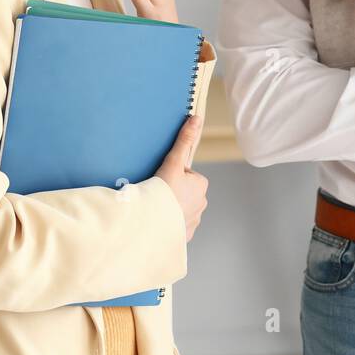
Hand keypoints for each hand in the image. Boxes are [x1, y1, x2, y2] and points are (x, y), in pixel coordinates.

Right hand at [154, 114, 207, 241]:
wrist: (152, 222)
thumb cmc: (163, 191)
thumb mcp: (173, 161)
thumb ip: (184, 140)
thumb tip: (196, 119)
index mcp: (201, 185)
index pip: (186, 174)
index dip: (171, 173)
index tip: (161, 178)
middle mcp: (202, 203)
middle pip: (183, 191)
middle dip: (171, 191)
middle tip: (156, 191)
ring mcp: (193, 221)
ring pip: (179, 208)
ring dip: (169, 207)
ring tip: (155, 205)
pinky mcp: (183, 235)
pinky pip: (174, 225)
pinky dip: (167, 223)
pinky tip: (157, 220)